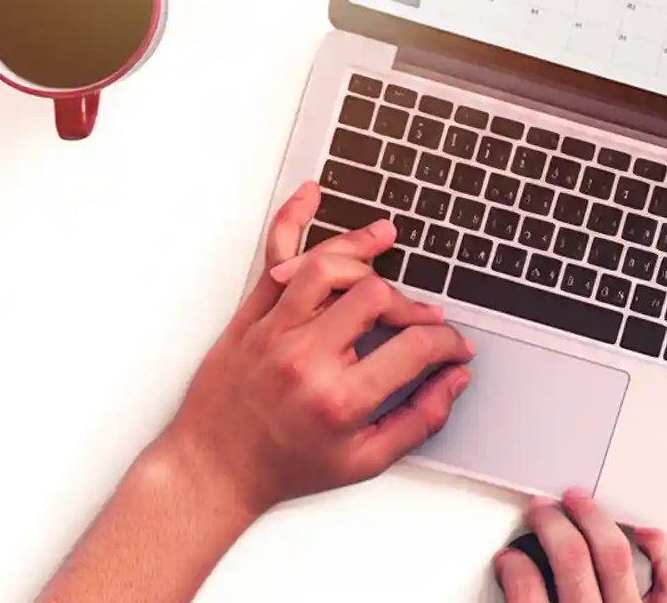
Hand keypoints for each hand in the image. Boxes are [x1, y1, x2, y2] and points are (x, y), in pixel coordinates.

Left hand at [156, 181, 474, 515]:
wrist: (212, 469)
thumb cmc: (284, 466)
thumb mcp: (364, 462)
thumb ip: (419, 421)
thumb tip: (453, 381)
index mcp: (339, 399)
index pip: (414, 347)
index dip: (449, 343)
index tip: (455, 348)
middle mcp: (306, 358)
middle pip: (375, 297)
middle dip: (411, 304)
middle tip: (422, 318)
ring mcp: (274, 331)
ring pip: (327, 267)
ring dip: (362, 250)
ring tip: (386, 241)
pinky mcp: (250, 317)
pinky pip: (273, 258)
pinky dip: (292, 222)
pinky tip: (311, 197)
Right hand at [495, 492, 666, 602]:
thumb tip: (516, 579)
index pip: (527, 592)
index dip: (513, 567)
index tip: (508, 556)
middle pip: (572, 558)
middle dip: (552, 524)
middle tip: (540, 509)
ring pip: (615, 555)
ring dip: (593, 520)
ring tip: (577, 501)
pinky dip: (661, 549)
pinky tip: (643, 531)